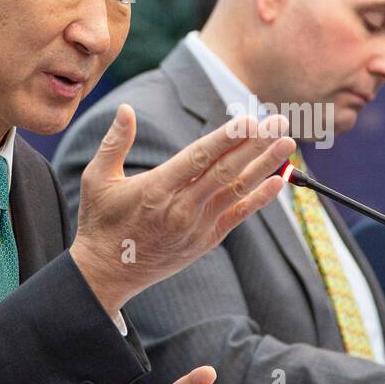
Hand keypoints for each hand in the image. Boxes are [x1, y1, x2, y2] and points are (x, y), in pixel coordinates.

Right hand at [70, 104, 294, 314]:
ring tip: (287, 145)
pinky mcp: (205, 241)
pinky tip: (279, 181)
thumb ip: (114, 143)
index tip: (249, 121)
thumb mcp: (98, 179)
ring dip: (264, 167)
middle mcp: (181, 208)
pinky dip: (259, 199)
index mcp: (156, 189)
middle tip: (279, 124)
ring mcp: (196, 226)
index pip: (198, 158)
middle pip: (226, 171)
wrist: (107, 274)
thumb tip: (126, 109)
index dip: (226, 139)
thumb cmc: (101, 222)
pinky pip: (238, 216)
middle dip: (255, 146)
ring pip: (236, 191)